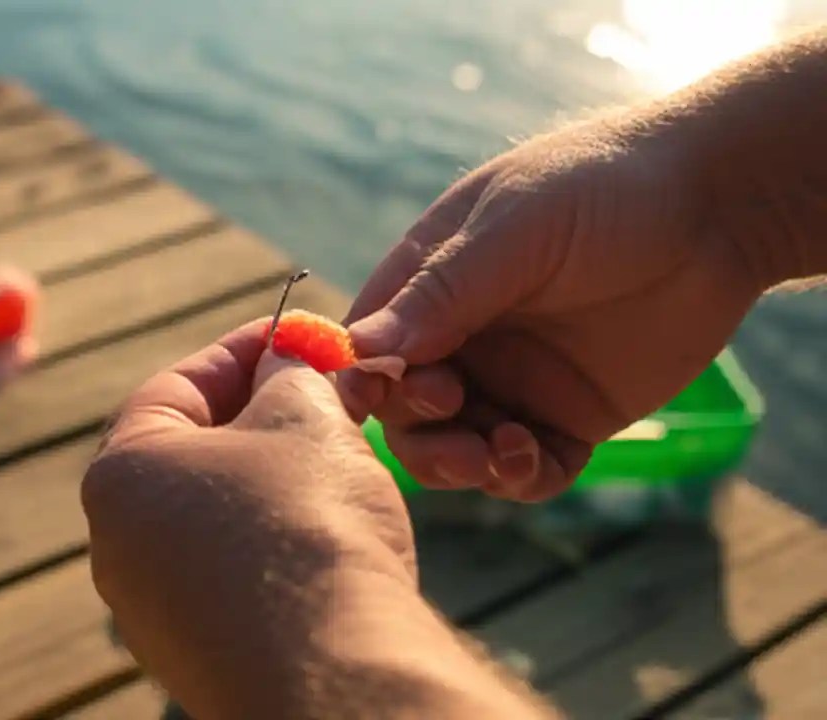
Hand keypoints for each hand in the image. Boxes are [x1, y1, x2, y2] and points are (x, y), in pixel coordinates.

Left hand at [82, 318, 417, 718]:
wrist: (335, 673)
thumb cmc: (308, 523)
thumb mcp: (305, 416)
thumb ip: (291, 374)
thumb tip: (290, 360)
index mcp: (121, 476)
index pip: (176, 387)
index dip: (244, 350)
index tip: (299, 335)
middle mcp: (118, 547)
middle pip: (191, 454)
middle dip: (261, 414)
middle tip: (324, 392)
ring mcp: (153, 612)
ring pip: (214, 518)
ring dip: (272, 479)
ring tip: (339, 459)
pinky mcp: (198, 656)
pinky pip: (233, 577)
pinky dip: (274, 544)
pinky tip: (329, 536)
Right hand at [339, 114, 764, 501]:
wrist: (721, 206)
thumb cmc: (606, 189)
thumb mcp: (516, 229)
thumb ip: (442, 293)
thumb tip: (360, 353)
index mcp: (429, 284)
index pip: (366, 346)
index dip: (361, 380)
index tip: (379, 397)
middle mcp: (460, 339)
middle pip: (402, 411)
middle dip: (417, 426)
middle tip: (457, 408)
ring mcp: (512, 381)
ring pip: (456, 450)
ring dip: (463, 464)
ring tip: (501, 451)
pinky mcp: (565, 417)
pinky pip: (525, 469)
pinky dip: (519, 478)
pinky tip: (534, 458)